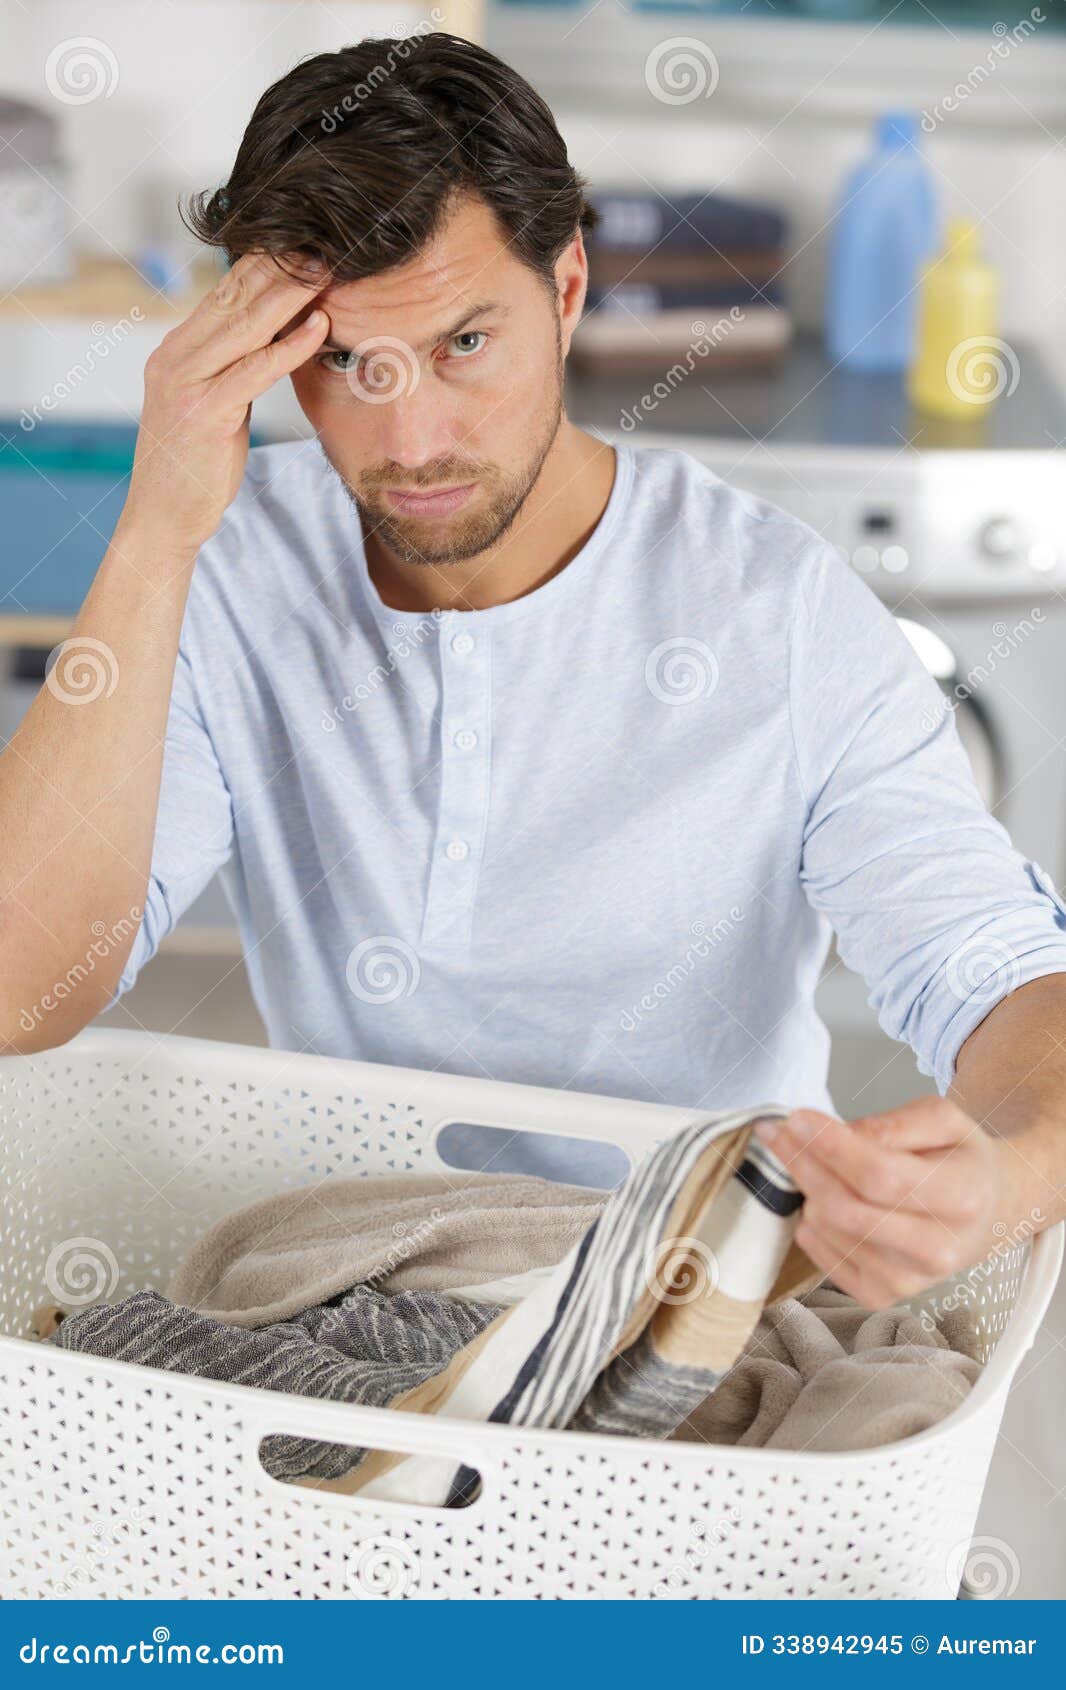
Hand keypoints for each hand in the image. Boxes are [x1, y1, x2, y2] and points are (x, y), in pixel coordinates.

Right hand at [126, 252, 330, 558]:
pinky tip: (320, 326)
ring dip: (291, 295)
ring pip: (246, 327)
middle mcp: (174, 358)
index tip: (302, 242)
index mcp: (175, 351)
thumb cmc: (193, 465)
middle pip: (235, 300)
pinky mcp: (203, 413)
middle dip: (280, 268)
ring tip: (328, 270)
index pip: (223, 294)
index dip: (264, 265)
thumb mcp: (211, 406)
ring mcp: (185, 383)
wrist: (163, 516)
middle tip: (323, 240)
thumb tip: (268, 342)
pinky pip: (255, 370)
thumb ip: (230, 370)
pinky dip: (291, 346)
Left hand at [757, 1098, 1015, 1308]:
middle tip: (777, 1132)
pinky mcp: (880, 1295)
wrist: (984, 1213)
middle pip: (846, 1207)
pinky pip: (822, 1256)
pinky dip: (810, 1222)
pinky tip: (821, 1200)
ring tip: (809, 1161)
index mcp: (961, 1198)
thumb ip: (894, 1123)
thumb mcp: (942, 1120)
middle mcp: (937, 1250)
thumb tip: (840, 1134)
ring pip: (829, 1230)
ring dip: (806, 1189)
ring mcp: (907, 1281)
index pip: (881, 1176)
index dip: (830, 1147)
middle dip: (802, 1164)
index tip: (795, 1118)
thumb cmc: (958, 1160)